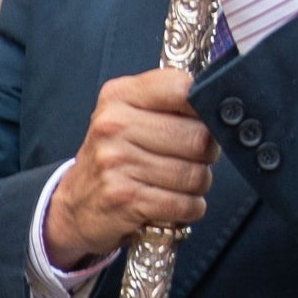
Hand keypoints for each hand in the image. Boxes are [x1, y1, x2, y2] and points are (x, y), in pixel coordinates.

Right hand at [43, 69, 211, 269]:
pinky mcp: (125, 199)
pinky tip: (172, 203)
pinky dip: (188, 208)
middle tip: (190, 158)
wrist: (75, 203)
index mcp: (119, 96)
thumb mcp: (129, 114)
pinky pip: (184, 204)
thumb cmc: (115, 156)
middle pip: (199, 138)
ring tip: (177, 183)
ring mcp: (116, 163)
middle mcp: (114, 126)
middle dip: (206, 154)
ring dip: (198, 185)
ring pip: (196, 175)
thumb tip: (221, 106)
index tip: (201, 119)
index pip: (183, 88)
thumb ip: (169, 100)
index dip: (205, 107)